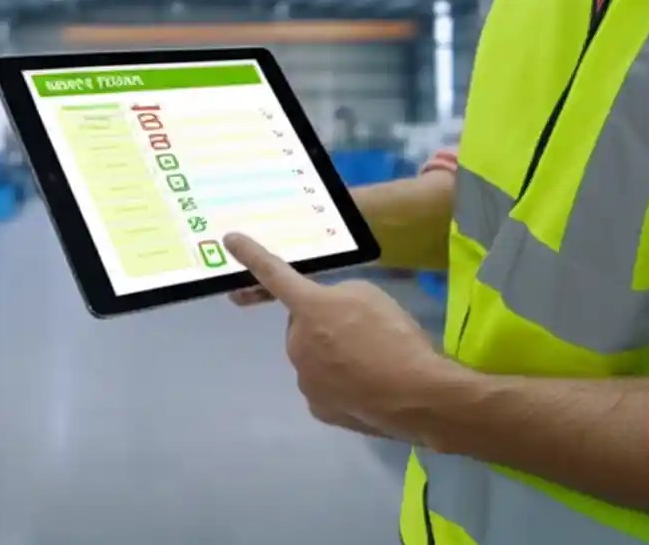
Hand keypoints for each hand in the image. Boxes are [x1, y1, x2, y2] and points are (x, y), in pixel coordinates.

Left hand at [223, 233, 463, 440]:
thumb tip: (328, 313)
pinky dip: (342, 385)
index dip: (251, 255)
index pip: (273, 274)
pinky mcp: (320, 409)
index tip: (230, 240)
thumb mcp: (369, 296)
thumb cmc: (395, 336)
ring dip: (334, 357)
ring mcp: (305, 380)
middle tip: (361, 333)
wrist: (417, 395)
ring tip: (373, 363)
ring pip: (314, 359)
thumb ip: (338, 297)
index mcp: (308, 308)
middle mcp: (296, 343)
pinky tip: (369, 387)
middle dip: (323, 326)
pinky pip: (326, 388)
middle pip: (303, 327)